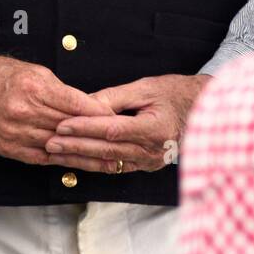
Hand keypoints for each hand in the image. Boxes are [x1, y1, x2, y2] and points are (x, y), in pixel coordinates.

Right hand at [0, 53, 115, 164]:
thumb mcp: (33, 70)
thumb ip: (59, 90)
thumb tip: (85, 105)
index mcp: (34, 87)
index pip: (76, 104)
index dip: (100, 114)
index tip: (119, 120)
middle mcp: (25, 112)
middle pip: (71, 128)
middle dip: (98, 136)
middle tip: (123, 143)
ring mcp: (16, 133)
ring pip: (60, 148)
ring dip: (86, 155)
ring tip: (111, 162)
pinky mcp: (10, 148)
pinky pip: (42, 158)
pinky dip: (63, 161)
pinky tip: (81, 164)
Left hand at [43, 73, 211, 174]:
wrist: (204, 110)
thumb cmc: (176, 94)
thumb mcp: (146, 87)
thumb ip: (115, 97)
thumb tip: (85, 103)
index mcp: (154, 128)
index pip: (112, 129)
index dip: (85, 127)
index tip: (62, 124)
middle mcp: (152, 150)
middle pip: (106, 149)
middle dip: (75, 146)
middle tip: (50, 141)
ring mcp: (150, 161)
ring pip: (108, 161)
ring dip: (80, 158)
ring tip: (56, 153)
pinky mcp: (147, 165)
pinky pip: (117, 166)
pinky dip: (95, 163)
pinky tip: (77, 160)